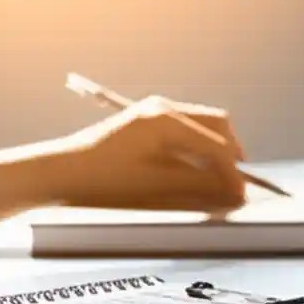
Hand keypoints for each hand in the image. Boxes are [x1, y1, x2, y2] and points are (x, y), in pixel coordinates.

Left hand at [53, 96, 248, 211]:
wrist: (62, 170)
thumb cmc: (103, 178)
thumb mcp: (155, 184)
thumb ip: (198, 184)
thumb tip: (233, 189)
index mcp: (166, 119)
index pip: (216, 144)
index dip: (232, 172)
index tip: (241, 195)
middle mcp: (164, 108)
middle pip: (217, 124)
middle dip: (230, 153)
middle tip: (234, 183)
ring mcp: (156, 111)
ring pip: (203, 125)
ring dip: (215, 151)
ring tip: (215, 180)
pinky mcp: (149, 121)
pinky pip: (187, 129)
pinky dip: (198, 149)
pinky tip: (193, 170)